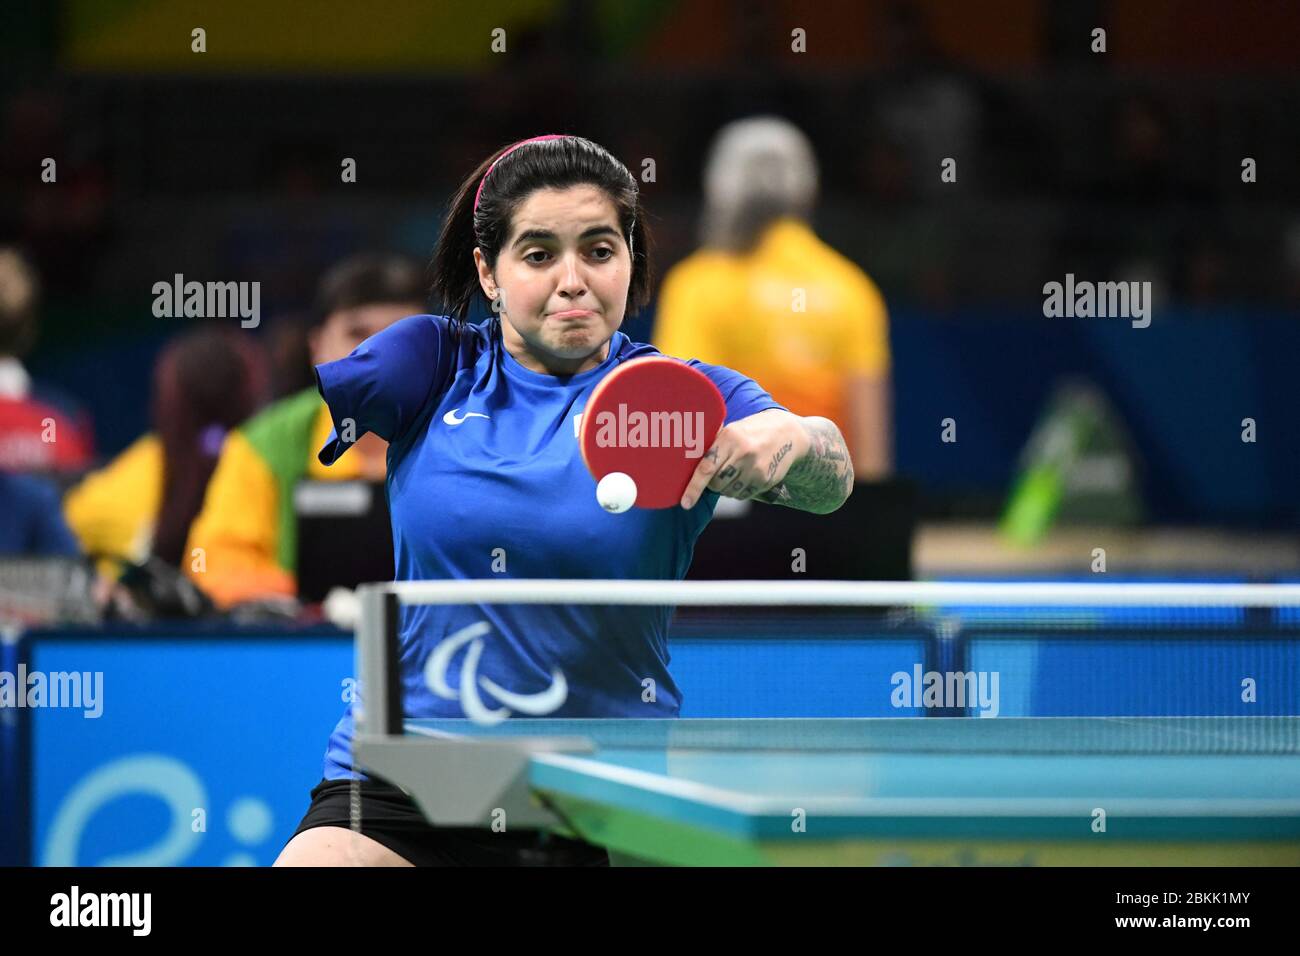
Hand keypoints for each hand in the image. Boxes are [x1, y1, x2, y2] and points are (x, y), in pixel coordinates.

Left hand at [680, 410, 807, 508]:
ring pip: (729, 492)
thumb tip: (686, 462)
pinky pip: (743, 495)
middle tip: (721, 470)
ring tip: (737, 469)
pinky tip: (747, 474)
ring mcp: (756, 469)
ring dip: (727, 487)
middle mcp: (743, 453)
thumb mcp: (732, 430)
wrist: (788, 435)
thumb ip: (713, 445)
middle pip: (716, 484)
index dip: (693, 488)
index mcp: (729, 437)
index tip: (685, 503)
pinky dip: (740, 489)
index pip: (706, 468)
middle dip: (714, 483)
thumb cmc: (752, 431)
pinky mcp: (765, 480)